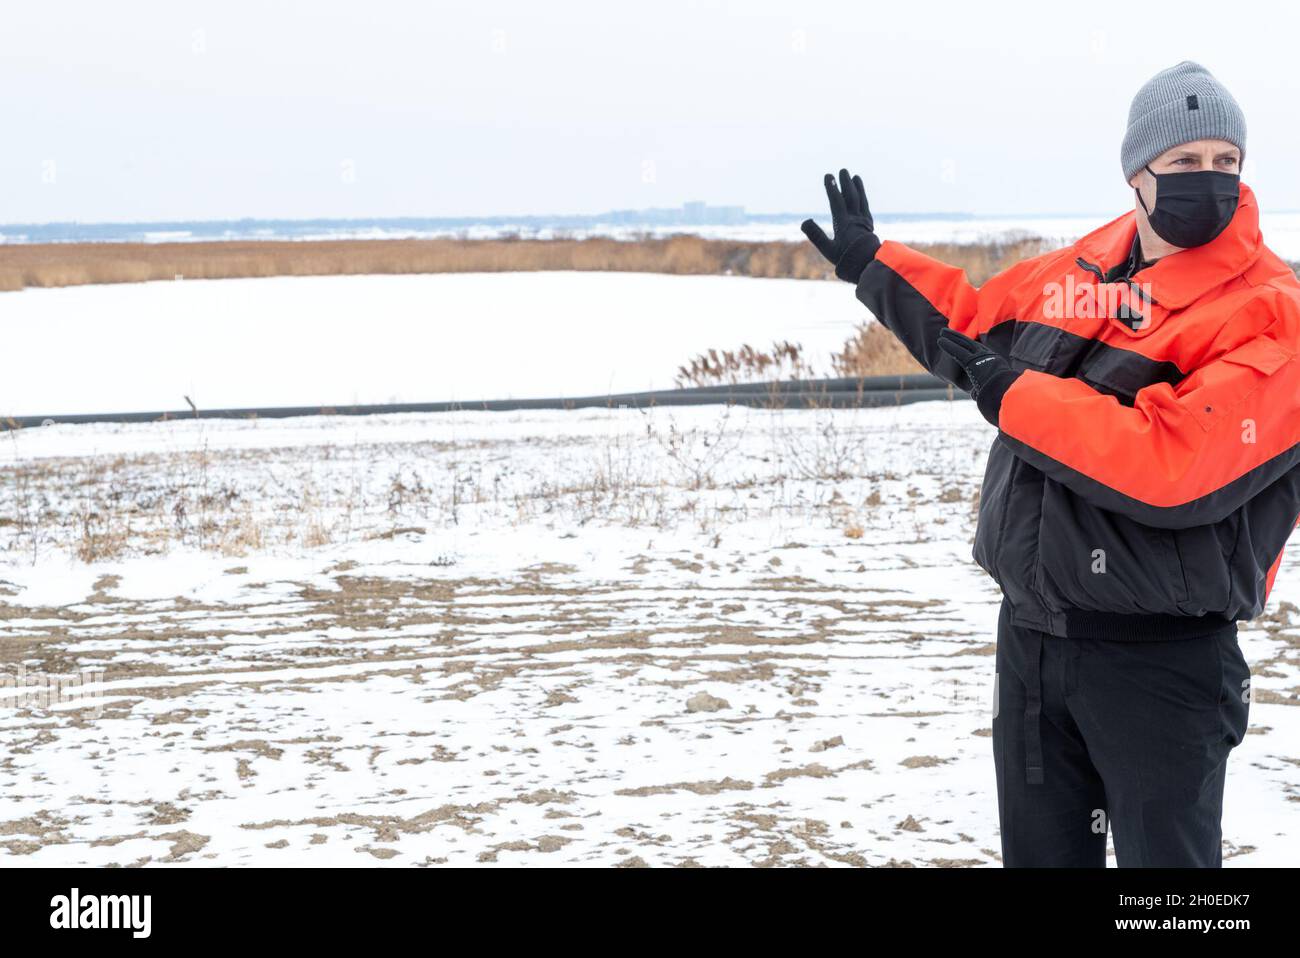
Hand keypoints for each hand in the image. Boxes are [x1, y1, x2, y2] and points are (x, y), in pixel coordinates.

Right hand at [801, 168, 880, 282]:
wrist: (868, 266)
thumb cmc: (846, 259)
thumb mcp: (828, 250)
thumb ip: (816, 236)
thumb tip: (804, 221)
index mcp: (844, 223)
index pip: (837, 201)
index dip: (832, 188)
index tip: (828, 176)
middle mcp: (855, 219)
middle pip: (851, 196)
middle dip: (846, 183)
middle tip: (842, 170)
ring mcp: (863, 221)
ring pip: (861, 200)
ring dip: (857, 188)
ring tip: (855, 177)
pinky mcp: (868, 225)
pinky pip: (865, 207)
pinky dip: (863, 198)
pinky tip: (861, 196)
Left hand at [936, 328, 1020, 425]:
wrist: (1006, 393)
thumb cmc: (1003, 394)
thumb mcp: (994, 390)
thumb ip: (983, 390)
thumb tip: (975, 395)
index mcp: (995, 361)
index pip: (981, 350)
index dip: (971, 345)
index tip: (964, 341)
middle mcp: (988, 356)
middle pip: (971, 343)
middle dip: (959, 337)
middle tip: (949, 332)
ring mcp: (980, 357)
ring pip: (963, 344)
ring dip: (952, 337)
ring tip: (942, 332)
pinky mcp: (971, 362)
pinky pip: (957, 352)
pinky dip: (948, 346)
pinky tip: (940, 341)